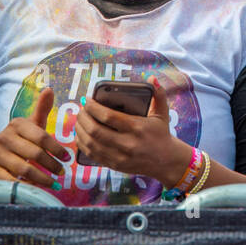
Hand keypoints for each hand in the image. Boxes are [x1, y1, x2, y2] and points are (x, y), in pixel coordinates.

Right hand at [0, 87, 70, 187]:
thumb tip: (50, 89)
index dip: (56, 148)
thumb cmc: (20, 138)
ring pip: (24, 169)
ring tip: (55, 182)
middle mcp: (5, 138)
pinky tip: (38, 188)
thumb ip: (42, 109)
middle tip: (63, 172)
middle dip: (51, 165)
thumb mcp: (30, 123)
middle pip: (34, 154)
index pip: (41, 137)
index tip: (68, 157)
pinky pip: (12, 181)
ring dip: (43, 178)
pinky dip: (27, 186)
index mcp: (17, 125)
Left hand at [75, 77, 190, 183]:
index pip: (108, 116)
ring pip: (91, 144)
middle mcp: (127, 143)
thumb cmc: (161, 133)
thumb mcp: (162, 113)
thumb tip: (152, 78)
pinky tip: (80, 135)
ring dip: (80, 130)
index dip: (93, 107)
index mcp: (137, 127)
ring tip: (79, 120)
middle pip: (96, 130)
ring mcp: (119, 156)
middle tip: (81, 109)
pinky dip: (82, 144)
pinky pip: (92, 155)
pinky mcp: (115, 165)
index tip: (86, 99)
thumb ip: (158, 94)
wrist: (166, 161)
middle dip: (83, 118)